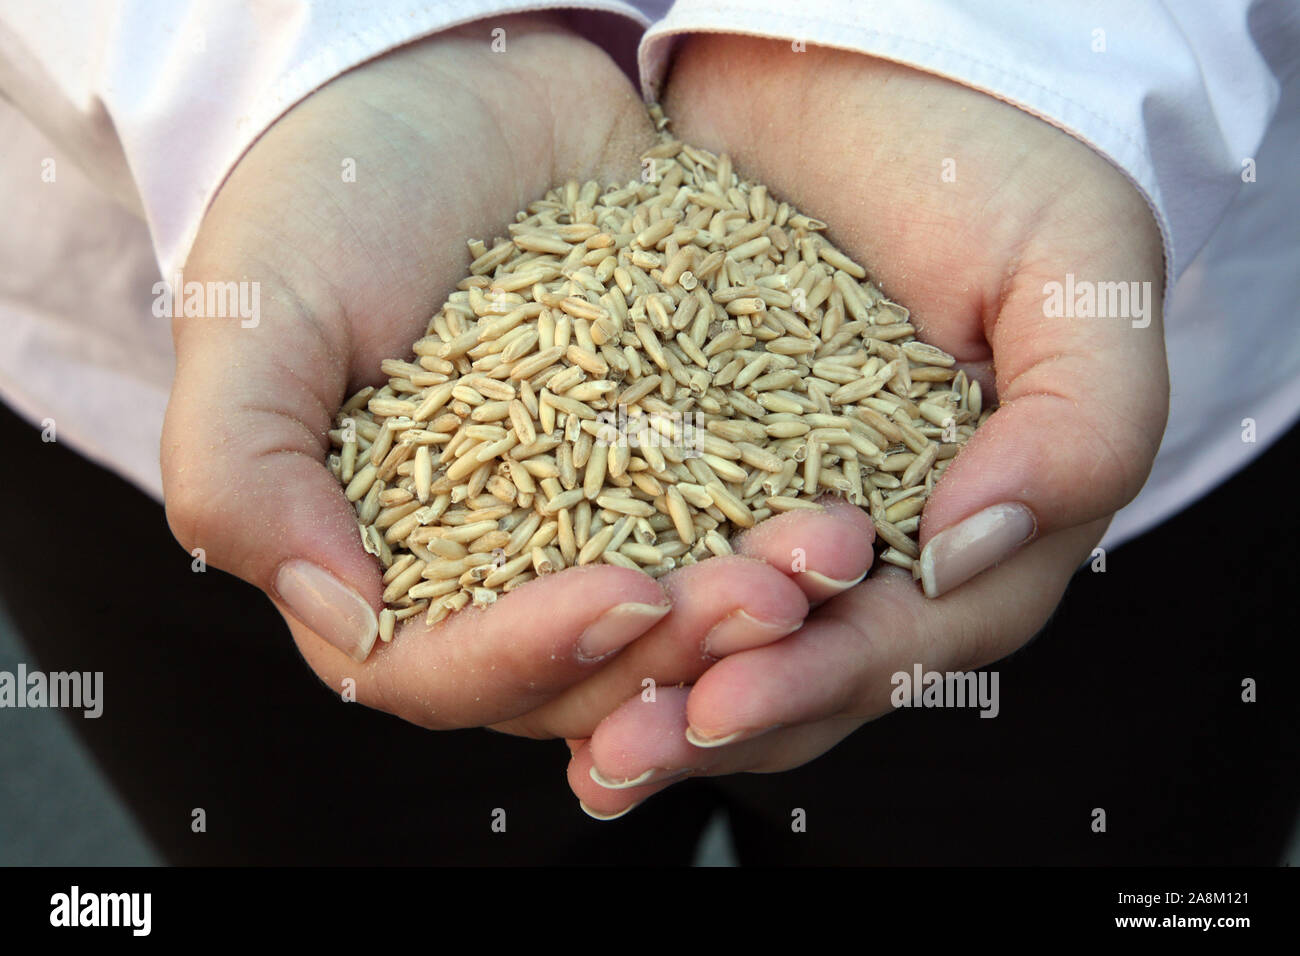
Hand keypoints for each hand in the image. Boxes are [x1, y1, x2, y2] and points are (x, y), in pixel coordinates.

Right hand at [162, 15, 812, 734]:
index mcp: (375, 570)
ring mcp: (591, 522)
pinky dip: (786, 522)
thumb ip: (247, 479)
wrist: (454, 83)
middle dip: (679, 651)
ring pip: (675, 613)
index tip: (625, 598)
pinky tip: (851, 506)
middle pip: (585, 672)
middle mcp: (490, 572)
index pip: (446, 672)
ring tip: (833, 555)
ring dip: (756, 608)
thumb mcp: (258, 319)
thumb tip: (345, 621)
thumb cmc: (330, 193)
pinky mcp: (670, 459)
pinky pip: (734, 515)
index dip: (536, 658)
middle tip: (769, 599)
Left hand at [569, 35, 1167, 816]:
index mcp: (984, 529)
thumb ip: (1077, 424)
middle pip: (808, 674)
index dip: (824, 679)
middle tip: (626, 748)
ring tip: (581, 742)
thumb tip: (973, 549)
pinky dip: (608, 616)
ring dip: (652, 697)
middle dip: (717, 717)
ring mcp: (781, 514)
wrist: (862, 77)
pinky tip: (546, 655)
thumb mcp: (1077, 272)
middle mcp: (883, 548)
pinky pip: (651, 559)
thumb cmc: (992, 167)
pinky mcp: (694, 472)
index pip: (914, 641)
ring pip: (726, 645)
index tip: (730, 695)